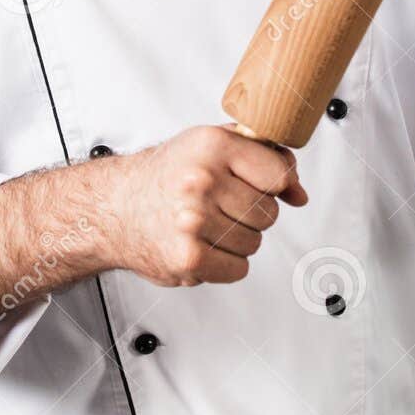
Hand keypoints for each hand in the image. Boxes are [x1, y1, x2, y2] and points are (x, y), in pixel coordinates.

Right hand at [103, 124, 306, 287]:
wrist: (116, 207)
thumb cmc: (166, 175)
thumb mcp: (212, 146)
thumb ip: (262, 159)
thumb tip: (299, 194)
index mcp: (212, 146)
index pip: (279, 173)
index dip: (275, 182)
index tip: (257, 183)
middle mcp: (202, 181)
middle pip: (268, 212)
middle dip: (251, 212)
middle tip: (221, 204)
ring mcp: (195, 221)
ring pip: (255, 242)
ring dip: (237, 239)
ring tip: (207, 224)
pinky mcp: (190, 258)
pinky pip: (239, 268)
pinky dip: (225, 263)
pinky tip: (202, 244)